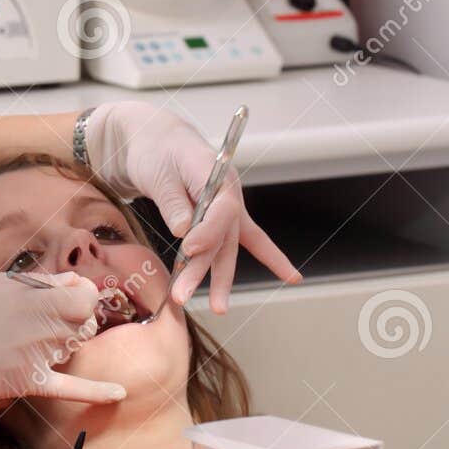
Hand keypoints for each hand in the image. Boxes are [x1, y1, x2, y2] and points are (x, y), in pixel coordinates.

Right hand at [0, 271, 125, 437]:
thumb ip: (37, 283)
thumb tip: (72, 281)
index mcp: (32, 297)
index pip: (84, 294)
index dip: (82, 295)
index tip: (69, 296)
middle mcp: (41, 325)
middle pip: (84, 321)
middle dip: (76, 318)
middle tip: (52, 319)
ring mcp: (37, 356)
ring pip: (76, 346)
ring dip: (69, 341)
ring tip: (43, 339)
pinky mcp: (28, 382)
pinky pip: (71, 388)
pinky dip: (98, 392)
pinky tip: (119, 393)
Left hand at [85, 101, 300, 312]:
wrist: (157, 139)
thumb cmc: (156, 151)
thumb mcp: (159, 171)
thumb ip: (173, 201)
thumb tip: (185, 232)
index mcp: (216, 174)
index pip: (222, 208)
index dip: (208, 232)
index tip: (189, 249)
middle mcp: (229, 192)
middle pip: (222, 236)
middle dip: (204, 268)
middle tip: (183, 294)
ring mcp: (230, 206)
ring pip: (227, 246)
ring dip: (219, 278)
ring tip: (218, 309)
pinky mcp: (223, 217)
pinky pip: (249, 239)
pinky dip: (269, 257)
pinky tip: (292, 277)